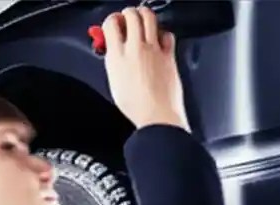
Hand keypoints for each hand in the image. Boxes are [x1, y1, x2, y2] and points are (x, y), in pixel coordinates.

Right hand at [100, 6, 189, 130]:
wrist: (157, 117)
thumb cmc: (136, 106)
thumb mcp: (114, 81)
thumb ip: (114, 61)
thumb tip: (114, 50)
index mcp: (116, 56)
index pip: (110, 24)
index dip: (112, 20)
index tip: (115, 24)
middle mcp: (135, 49)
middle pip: (131, 15)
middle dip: (129, 13)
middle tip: (130, 18)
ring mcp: (153, 51)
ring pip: (150, 18)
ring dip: (145, 15)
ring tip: (144, 21)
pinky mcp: (169, 56)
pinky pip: (167, 35)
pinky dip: (163, 33)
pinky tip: (161, 39)